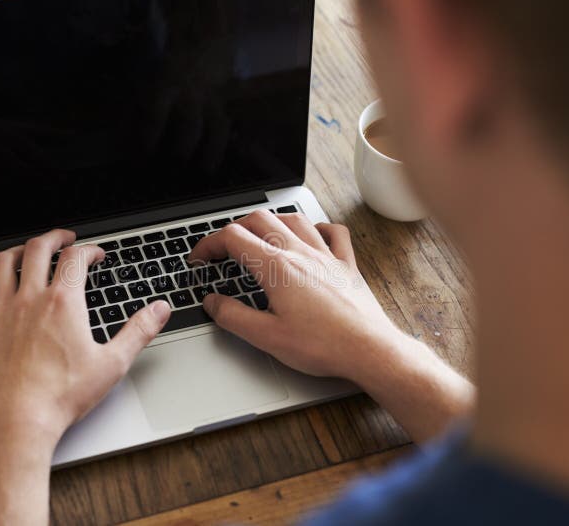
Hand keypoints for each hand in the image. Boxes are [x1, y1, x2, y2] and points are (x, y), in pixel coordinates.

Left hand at [0, 229, 170, 444]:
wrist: (18, 421)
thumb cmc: (62, 396)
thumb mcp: (112, 363)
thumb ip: (139, 331)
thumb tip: (159, 310)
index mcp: (63, 303)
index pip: (76, 258)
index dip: (89, 249)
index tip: (96, 253)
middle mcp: (30, 300)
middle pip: (38, 249)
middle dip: (53, 237)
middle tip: (63, 238)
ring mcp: (2, 313)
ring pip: (2, 264)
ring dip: (16, 251)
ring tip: (25, 251)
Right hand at [188, 210, 402, 382]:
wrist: (369, 350)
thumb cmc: (323, 345)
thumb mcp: (266, 337)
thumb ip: (233, 316)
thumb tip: (212, 302)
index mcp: (276, 267)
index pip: (232, 238)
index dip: (208, 244)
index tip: (199, 259)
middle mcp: (300, 253)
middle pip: (259, 219)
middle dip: (234, 228)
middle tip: (222, 248)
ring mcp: (326, 255)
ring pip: (294, 219)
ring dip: (270, 221)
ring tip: (258, 234)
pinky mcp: (346, 265)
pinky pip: (334, 232)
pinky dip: (318, 227)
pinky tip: (312, 234)